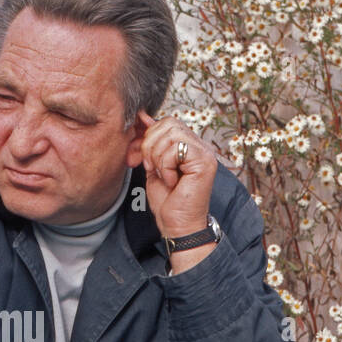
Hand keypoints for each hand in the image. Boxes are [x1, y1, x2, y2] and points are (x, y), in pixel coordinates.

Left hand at [135, 111, 231, 252]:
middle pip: (167, 123)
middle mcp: (199, 145)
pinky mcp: (205, 161)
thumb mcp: (152, 165)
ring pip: (171, 134)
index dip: (146, 137)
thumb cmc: (167, 201)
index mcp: (188, 144)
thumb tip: (141, 116)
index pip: (165, 122)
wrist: (177, 225)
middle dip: (149, 145)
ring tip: (163, 175)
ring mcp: (204, 152)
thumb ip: (149, 141)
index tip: (136, 158)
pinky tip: (172, 180)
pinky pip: (176, 148)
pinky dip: (166, 165)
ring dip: (157, 157)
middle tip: (150, 168)